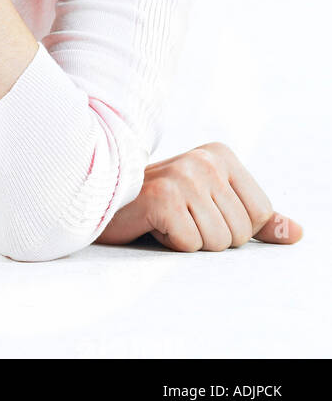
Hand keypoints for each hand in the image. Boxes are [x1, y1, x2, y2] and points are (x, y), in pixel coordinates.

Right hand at [94, 141, 302, 250]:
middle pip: (241, 232)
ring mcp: (182, 176)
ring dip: (190, 241)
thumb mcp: (213, 205)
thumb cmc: (161, 204)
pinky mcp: (161, 198)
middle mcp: (203, 160)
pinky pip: (191, 245)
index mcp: (220, 155)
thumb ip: (257, 219)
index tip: (200, 210)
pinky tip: (152, 224)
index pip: (261, 214)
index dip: (233, 226)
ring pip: (218, 242)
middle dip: (210, 237)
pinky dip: (170, 244)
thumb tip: (297, 233)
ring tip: (165, 220)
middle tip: (179, 217)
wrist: (104, 200)